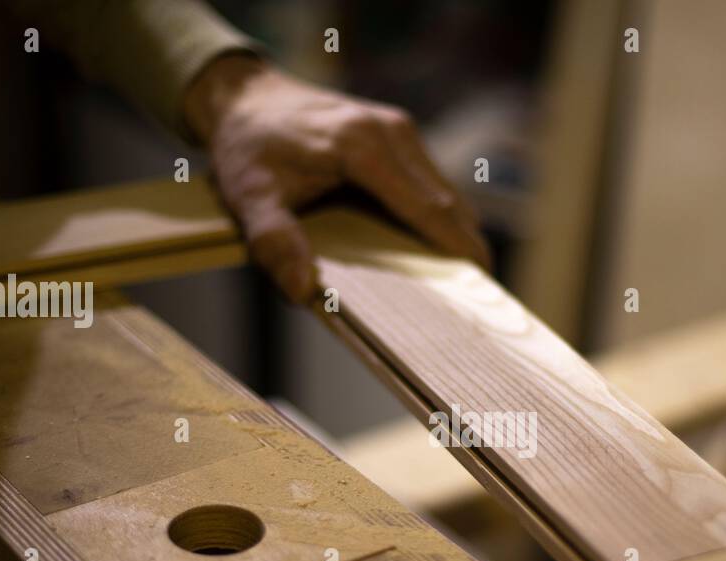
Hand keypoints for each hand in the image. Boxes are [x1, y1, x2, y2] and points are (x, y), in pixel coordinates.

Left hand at [183, 53, 489, 302]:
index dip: (458, 248)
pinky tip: (432, 251)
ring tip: (460, 282)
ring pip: (446, 193)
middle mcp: (392, 132)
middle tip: (478, 299)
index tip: (482, 284)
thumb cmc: (247, 148)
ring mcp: (400, 130)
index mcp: (363, 147)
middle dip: (465, 250)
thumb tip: (303, 290)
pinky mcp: (400, 135)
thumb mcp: (248, 197)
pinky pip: (431, 184)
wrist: (244, 97)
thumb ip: (273, 242)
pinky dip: (438, 218)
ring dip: (454, 235)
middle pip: (448, 204)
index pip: (429, 208)